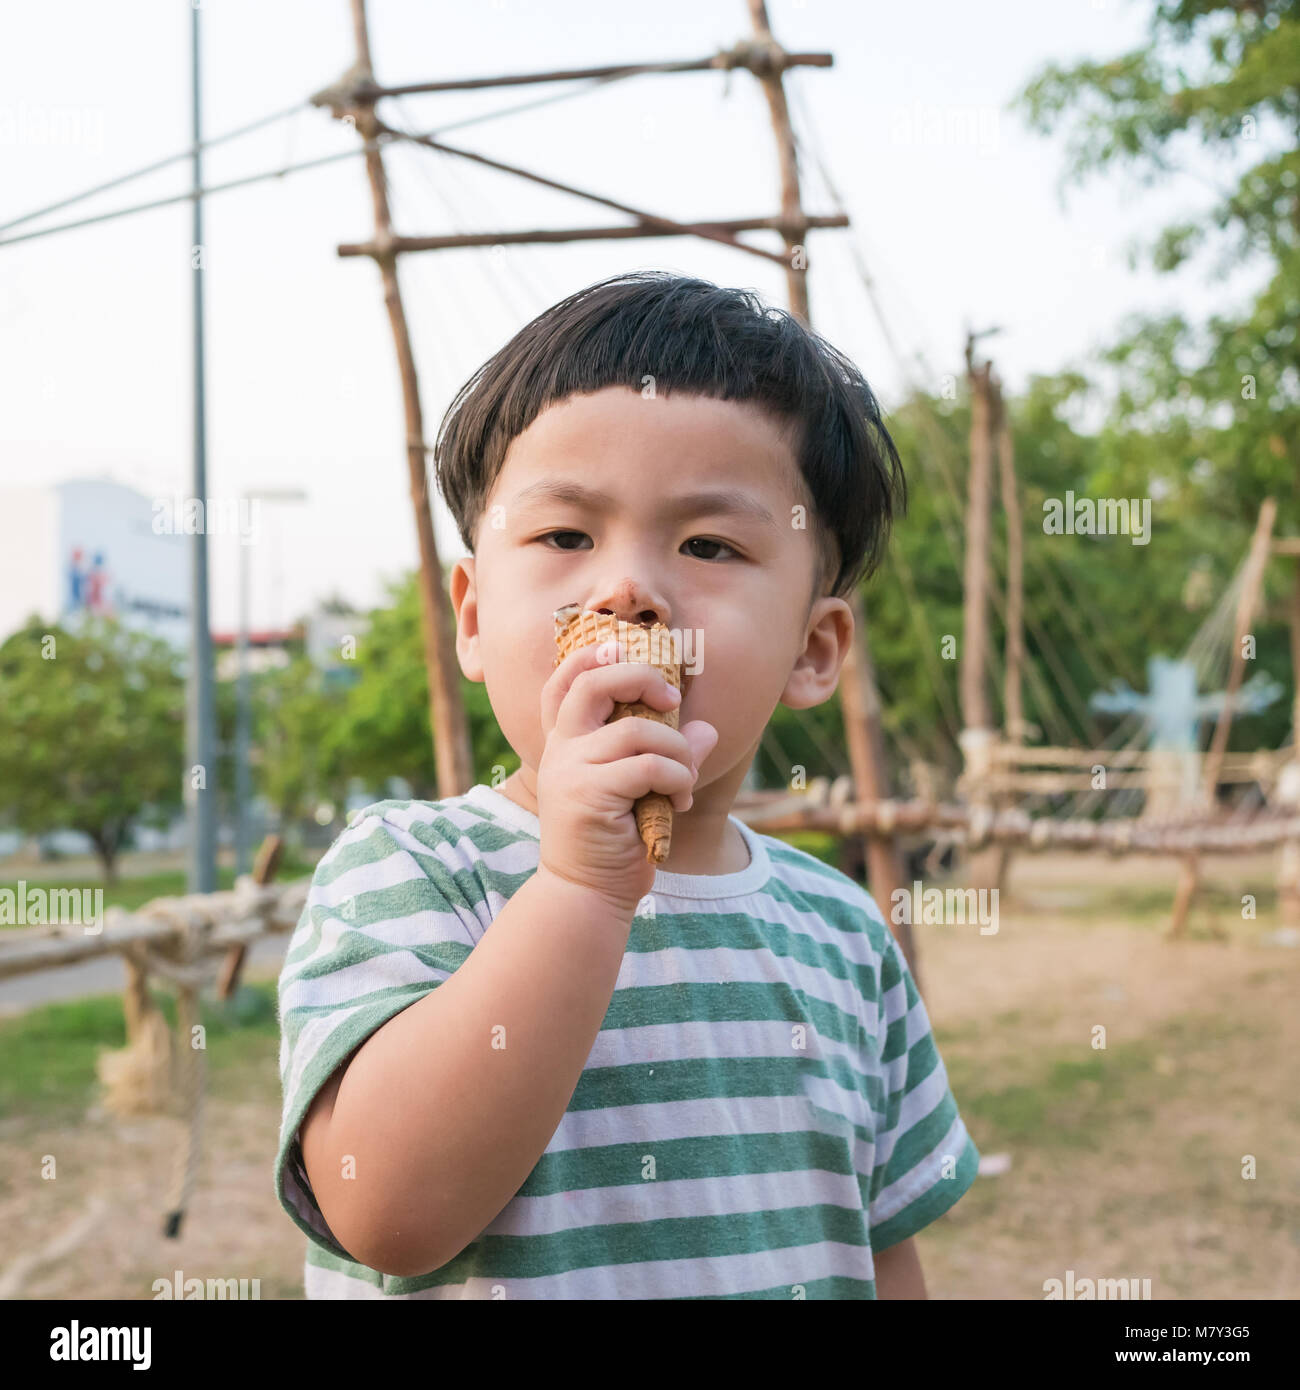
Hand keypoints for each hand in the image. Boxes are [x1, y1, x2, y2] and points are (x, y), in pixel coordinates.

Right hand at [535, 637, 718, 915]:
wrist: (587, 893)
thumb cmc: (615, 839)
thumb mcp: (639, 788)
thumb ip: (664, 753)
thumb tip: (706, 730)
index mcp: (565, 741)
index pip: (565, 681)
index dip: (592, 655)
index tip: (626, 651)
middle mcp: (561, 748)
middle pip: (593, 683)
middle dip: (640, 677)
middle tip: (671, 698)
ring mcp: (571, 769)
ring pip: (636, 729)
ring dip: (676, 751)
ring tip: (684, 779)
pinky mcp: (588, 794)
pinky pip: (648, 766)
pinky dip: (677, 778)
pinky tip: (680, 801)